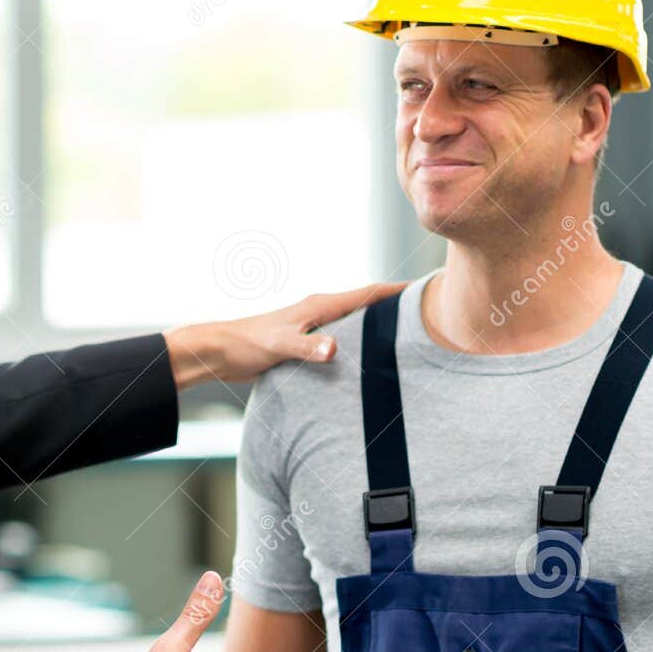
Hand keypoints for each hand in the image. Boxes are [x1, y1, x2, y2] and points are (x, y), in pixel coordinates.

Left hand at [163, 282, 408, 390]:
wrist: (220, 352)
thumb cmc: (247, 345)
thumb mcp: (279, 346)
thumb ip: (306, 348)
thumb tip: (334, 350)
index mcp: (321, 306)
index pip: (369, 293)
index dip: (399, 291)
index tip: (430, 290)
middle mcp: (321, 311)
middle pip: (369, 305)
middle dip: (398, 308)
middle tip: (432, 316)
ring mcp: (315, 326)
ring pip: (358, 322)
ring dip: (381, 326)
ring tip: (411, 338)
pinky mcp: (308, 342)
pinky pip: (344, 338)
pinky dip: (362, 343)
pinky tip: (370, 360)